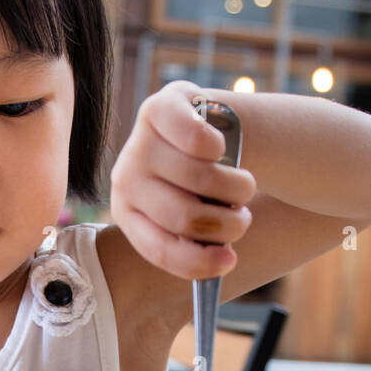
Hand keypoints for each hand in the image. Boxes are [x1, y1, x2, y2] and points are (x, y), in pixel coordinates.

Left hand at [109, 81, 255, 280]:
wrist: (199, 124)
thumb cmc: (200, 181)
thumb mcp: (196, 211)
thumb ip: (201, 240)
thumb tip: (223, 260)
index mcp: (129, 214)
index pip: (159, 248)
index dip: (198, 261)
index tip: (230, 262)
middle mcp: (126, 180)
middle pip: (184, 216)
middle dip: (227, 224)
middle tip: (243, 219)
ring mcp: (139, 143)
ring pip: (200, 179)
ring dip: (238, 189)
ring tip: (244, 188)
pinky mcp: (157, 109)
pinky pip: (197, 140)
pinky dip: (221, 149)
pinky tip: (222, 149)